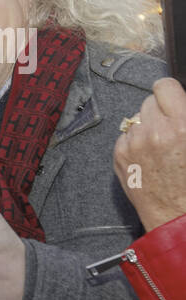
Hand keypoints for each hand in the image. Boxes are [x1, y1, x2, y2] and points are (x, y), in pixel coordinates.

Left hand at [114, 77, 185, 231]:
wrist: (177, 213)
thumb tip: (179, 102)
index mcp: (181, 125)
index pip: (164, 86)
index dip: (170, 92)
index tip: (172, 99)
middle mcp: (153, 131)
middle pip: (149, 101)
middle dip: (160, 111)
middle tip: (170, 128)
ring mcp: (132, 143)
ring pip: (136, 117)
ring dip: (147, 125)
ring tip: (161, 145)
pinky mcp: (119, 155)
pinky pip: (126, 135)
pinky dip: (135, 141)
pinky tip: (149, 156)